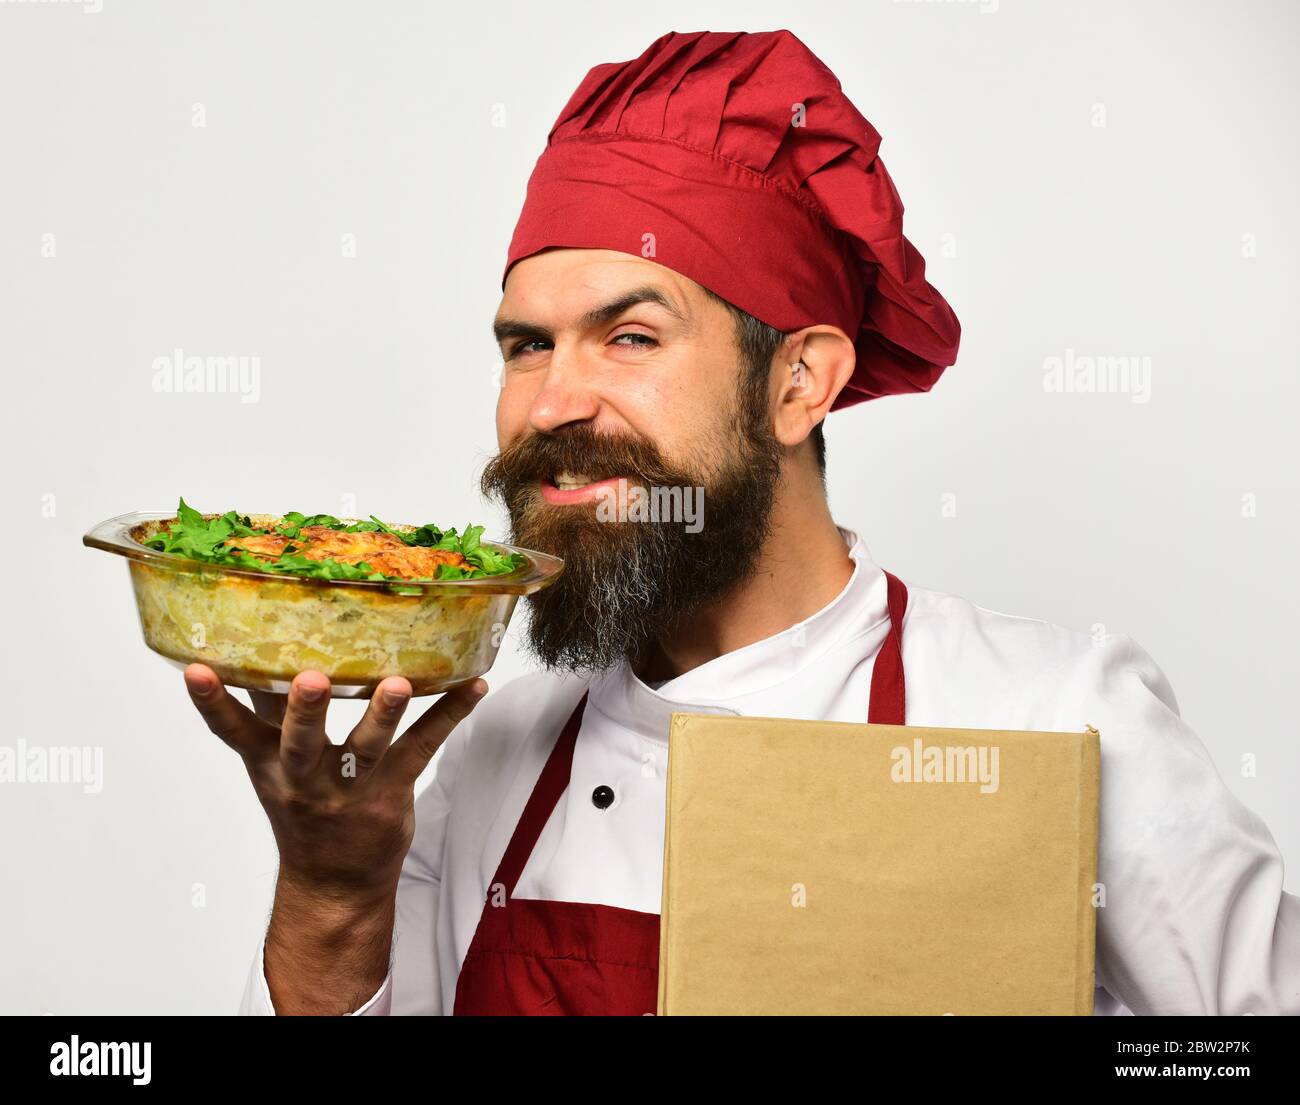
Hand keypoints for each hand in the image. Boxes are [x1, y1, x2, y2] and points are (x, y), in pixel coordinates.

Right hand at [182, 664, 486, 1012]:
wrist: (334, 885)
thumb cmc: (303, 811)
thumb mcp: (272, 769)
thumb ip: (267, 714)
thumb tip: (250, 649)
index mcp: (269, 765)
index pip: (234, 731)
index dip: (214, 702)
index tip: (198, 669)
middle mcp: (306, 778)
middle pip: (301, 743)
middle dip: (306, 711)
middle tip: (312, 679)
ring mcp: (350, 788)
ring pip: (367, 748)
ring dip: (383, 714)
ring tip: (398, 683)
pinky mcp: (392, 792)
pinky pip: (422, 748)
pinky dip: (450, 715)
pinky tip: (474, 685)